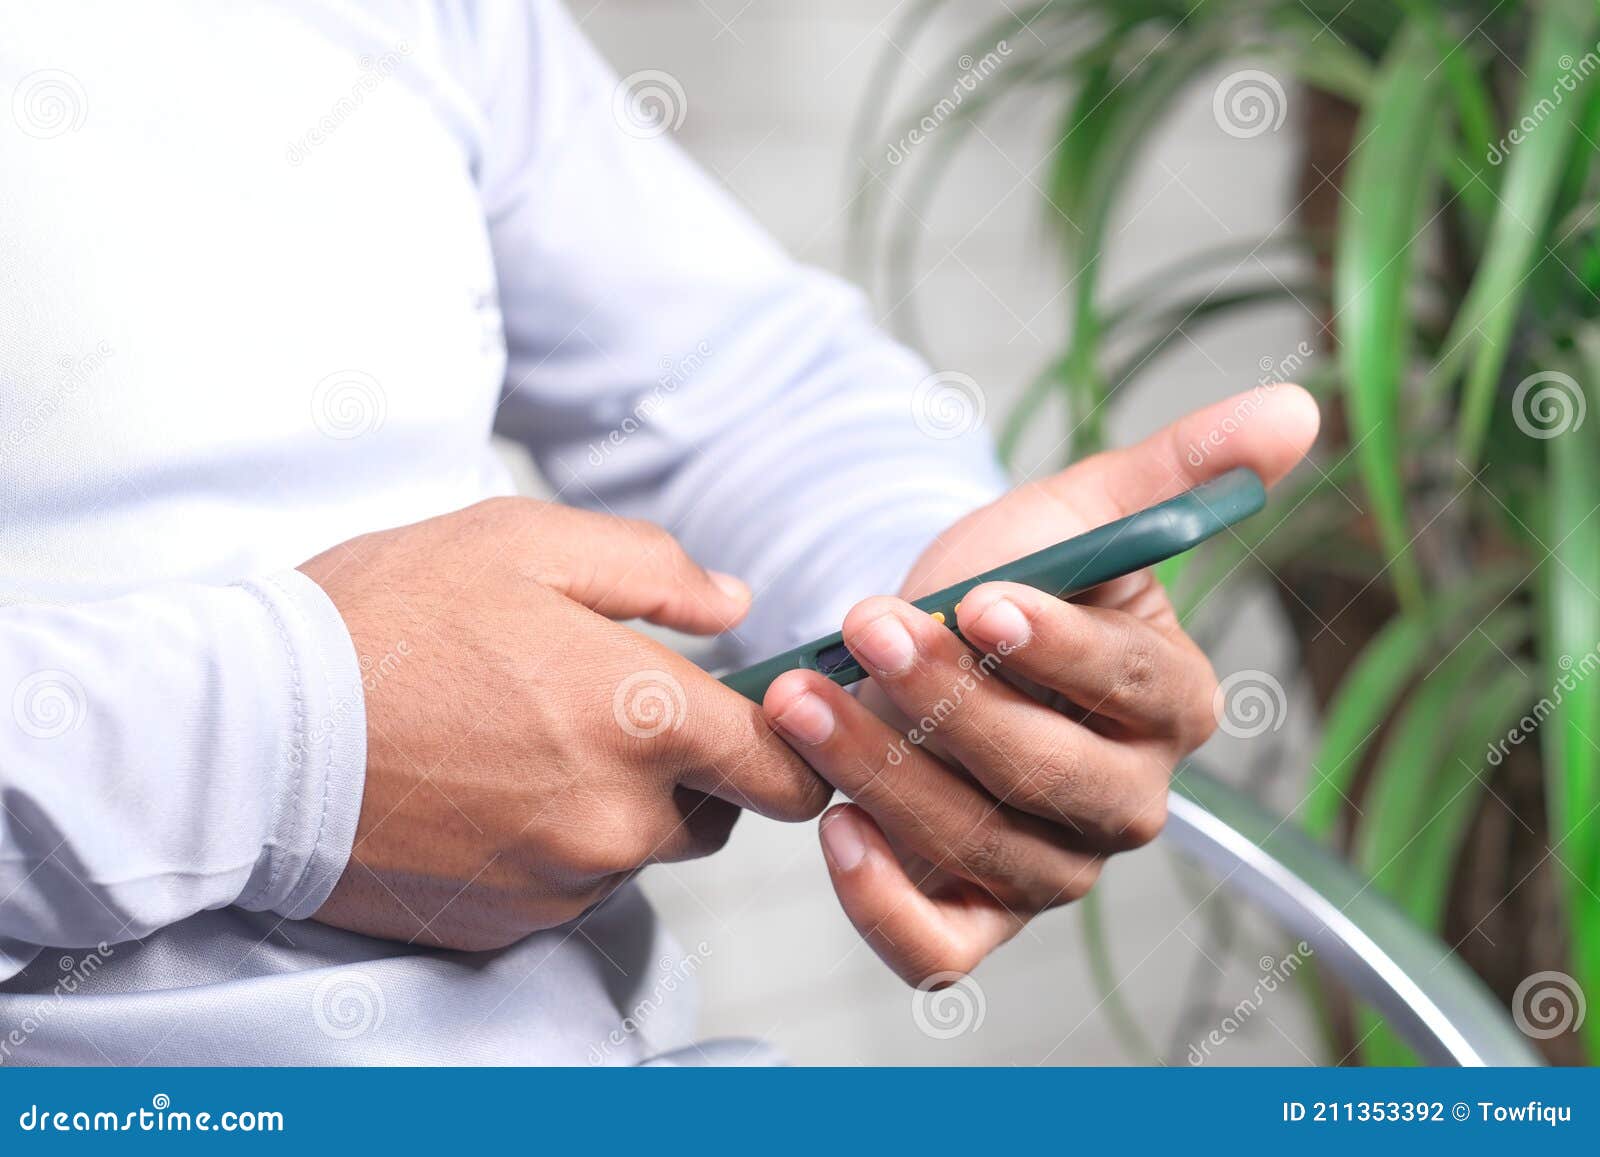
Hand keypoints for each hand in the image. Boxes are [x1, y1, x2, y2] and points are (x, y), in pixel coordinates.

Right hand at [302, 498, 828, 950]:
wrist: (248, 736)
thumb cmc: (385, 620)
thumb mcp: (524, 540)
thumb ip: (655, 570)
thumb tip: (735, 605)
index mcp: (646, 720)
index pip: (787, 771)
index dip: (790, 745)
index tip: (764, 720)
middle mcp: (619, 818)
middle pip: (716, 815)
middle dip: (693, 770)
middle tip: (614, 710)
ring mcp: (563, 880)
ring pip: (640, 849)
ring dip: (618, 805)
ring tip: (530, 740)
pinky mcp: (509, 921)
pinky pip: (572, 885)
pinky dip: (555, 843)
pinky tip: (487, 789)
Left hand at [762, 385, 1319, 983]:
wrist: (920, 651)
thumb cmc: (1004, 583)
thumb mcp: (1079, 511)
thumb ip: (1180, 465)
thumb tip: (1296, 406)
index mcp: (1170, 702)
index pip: (1128, 682)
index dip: (1058, 646)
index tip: (981, 600)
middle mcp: (1127, 800)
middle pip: (1051, 776)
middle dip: (948, 703)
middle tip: (867, 628)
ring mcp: (1053, 868)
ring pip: (983, 848)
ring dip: (883, 773)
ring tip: (804, 699)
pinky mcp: (978, 916)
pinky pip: (942, 951)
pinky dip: (885, 908)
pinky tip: (835, 830)